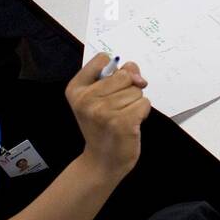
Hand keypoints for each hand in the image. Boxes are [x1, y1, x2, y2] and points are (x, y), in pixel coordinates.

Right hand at [66, 54, 151, 178]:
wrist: (102, 161)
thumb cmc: (103, 126)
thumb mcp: (101, 97)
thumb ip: (119, 76)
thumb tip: (137, 76)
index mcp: (76, 88)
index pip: (102, 58)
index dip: (114, 71)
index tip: (110, 88)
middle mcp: (86, 99)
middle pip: (124, 75)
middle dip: (128, 89)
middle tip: (117, 107)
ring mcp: (102, 111)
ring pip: (136, 90)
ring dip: (135, 103)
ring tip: (122, 117)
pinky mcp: (121, 123)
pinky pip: (144, 103)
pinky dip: (142, 112)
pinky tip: (131, 124)